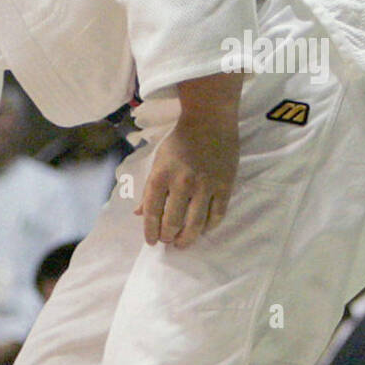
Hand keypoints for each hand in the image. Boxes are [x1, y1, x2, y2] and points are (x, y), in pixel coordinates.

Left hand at [135, 117, 238, 246]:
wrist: (209, 121)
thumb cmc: (179, 142)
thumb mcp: (157, 162)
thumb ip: (148, 190)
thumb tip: (138, 213)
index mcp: (161, 176)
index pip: (151, 212)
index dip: (150, 231)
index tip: (152, 242)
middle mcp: (182, 183)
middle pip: (173, 222)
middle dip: (168, 237)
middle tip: (168, 241)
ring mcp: (205, 186)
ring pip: (196, 224)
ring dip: (188, 238)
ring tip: (182, 243)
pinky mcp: (225, 186)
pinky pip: (217, 214)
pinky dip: (209, 227)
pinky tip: (203, 230)